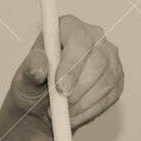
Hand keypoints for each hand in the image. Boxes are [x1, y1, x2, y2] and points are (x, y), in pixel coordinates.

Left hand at [8, 14, 122, 133]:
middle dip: (79, 89)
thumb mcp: (24, 78)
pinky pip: (110, 96)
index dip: (72, 66)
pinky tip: (76, 113)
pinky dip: (91, 110)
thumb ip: (31, 69)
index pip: (79, 40)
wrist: (44, 104)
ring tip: (64, 110)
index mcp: (68, 27)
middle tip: (62, 104)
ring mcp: (109, 57)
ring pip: (106, 81)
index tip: (61, 88)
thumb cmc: (34, 85)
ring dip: (83, 103)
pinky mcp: (116, 78)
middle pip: (97, 61)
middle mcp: (93, 36)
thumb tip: (39, 66)